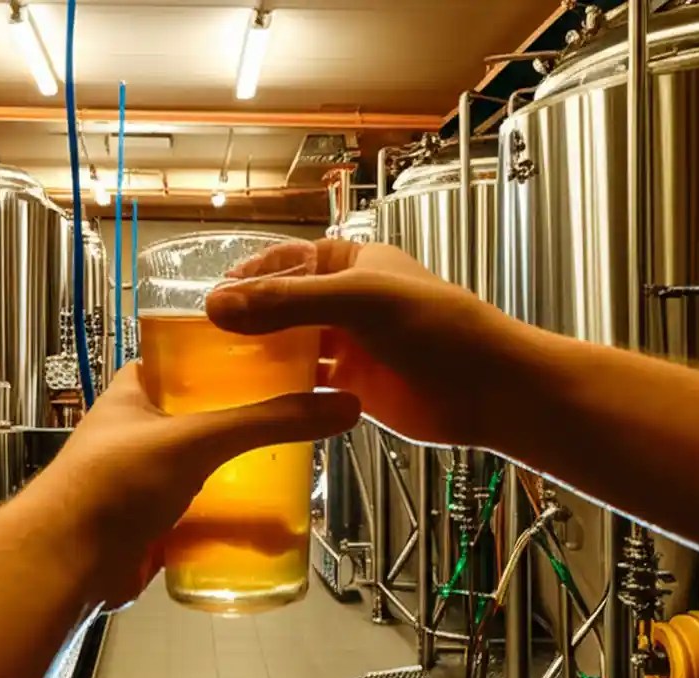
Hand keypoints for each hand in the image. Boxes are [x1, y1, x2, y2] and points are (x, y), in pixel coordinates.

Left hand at [42, 363, 359, 606]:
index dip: (226, 355)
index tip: (272, 355)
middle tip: (294, 417)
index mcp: (136, 393)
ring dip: (246, 476)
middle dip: (249, 423)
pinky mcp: (156, 528)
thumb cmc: (102, 488)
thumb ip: (268, 420)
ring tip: (293, 471)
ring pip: (209, 472)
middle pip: (207, 418)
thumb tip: (332, 406)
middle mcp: (141, 435)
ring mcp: (148, 483)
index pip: (186, 357)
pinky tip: (269, 533)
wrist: (64, 567)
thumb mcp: (196, 437)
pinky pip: (205, 522)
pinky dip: (236, 528)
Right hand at [207, 239, 524, 447]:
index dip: (253, 272)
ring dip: (263, 353)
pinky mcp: (355, 387)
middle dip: (250, 315)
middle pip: (285, 303)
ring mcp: (352, 346)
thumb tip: (220, 305)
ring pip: (294, 344)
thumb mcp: (358, 301)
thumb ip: (287, 302)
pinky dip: (284, 388)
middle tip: (208, 332)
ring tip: (221, 365)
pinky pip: (309, 383)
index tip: (215, 291)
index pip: (290, 259)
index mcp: (354, 265)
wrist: (490, 390)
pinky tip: (258, 396)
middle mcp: (349, 303)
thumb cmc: (441, 329)